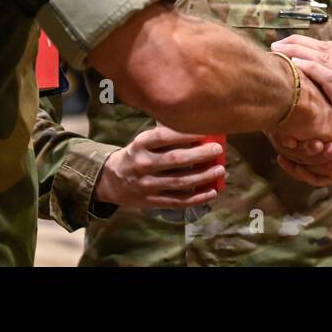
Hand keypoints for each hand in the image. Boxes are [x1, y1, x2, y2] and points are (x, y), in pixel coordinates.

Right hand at [92, 125, 224, 209]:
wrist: (111, 181)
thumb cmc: (137, 155)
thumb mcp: (144, 142)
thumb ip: (165, 136)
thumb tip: (199, 131)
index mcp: (141, 145)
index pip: (165, 137)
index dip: (187, 134)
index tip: (206, 131)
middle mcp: (142, 164)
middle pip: (175, 160)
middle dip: (200, 155)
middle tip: (218, 150)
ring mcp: (147, 185)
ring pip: (179, 182)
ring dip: (203, 177)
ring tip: (220, 170)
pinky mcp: (152, 201)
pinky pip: (177, 201)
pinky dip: (197, 198)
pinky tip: (212, 192)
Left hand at [271, 36, 331, 175]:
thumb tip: (324, 98)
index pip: (330, 51)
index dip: (308, 46)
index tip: (288, 46)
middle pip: (323, 48)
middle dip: (298, 42)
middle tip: (277, 43)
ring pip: (323, 57)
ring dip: (298, 50)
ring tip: (279, 48)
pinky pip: (328, 76)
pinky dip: (311, 67)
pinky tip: (295, 63)